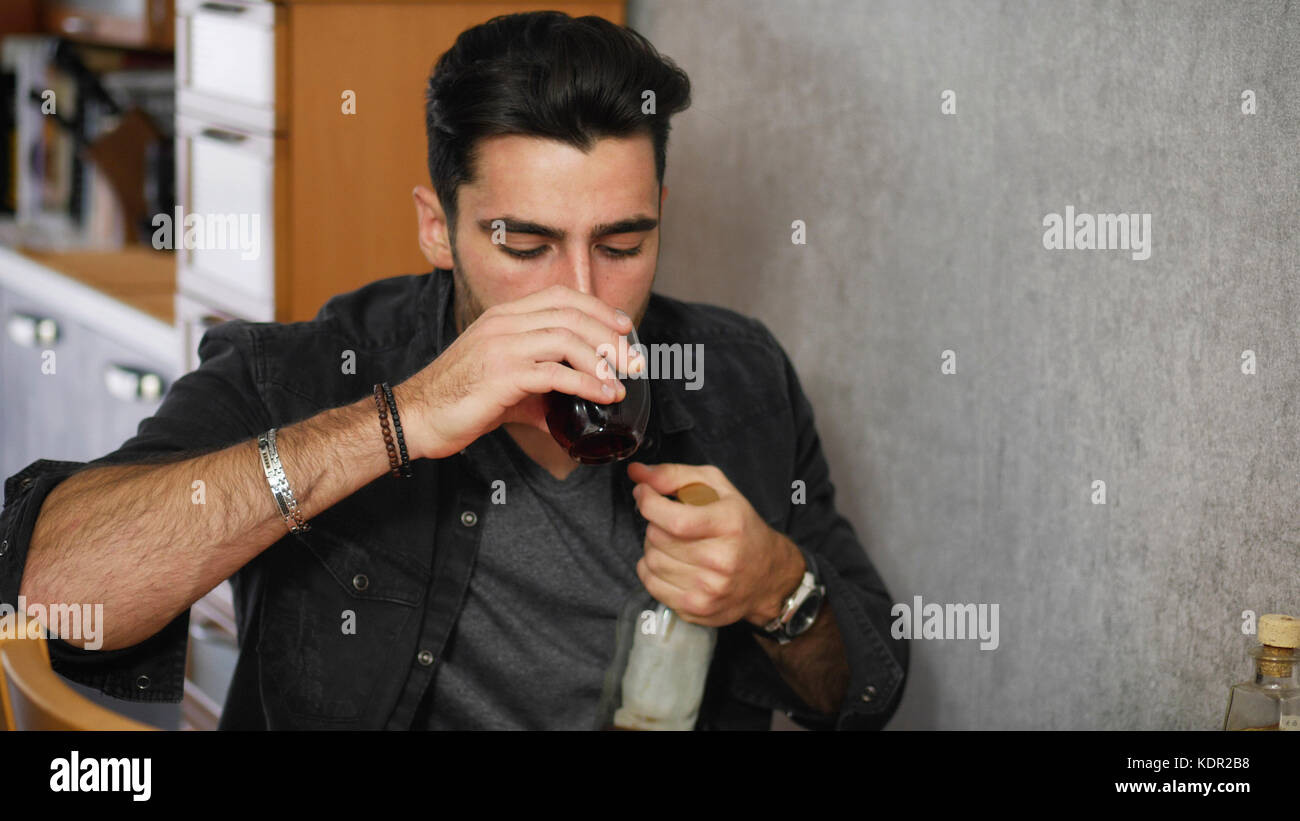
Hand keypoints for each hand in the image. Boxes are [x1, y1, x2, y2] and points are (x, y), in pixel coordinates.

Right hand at [393, 284, 636, 459]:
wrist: (418, 417)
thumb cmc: (460, 400)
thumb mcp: (506, 386)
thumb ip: (541, 390)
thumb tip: (573, 409)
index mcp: (504, 316)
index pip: (560, 296)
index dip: (597, 307)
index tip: (623, 327)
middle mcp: (503, 323)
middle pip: (570, 314)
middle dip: (609, 335)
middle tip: (634, 360)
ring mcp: (501, 346)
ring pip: (566, 338)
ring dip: (601, 359)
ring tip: (620, 381)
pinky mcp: (501, 375)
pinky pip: (554, 373)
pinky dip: (585, 384)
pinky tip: (602, 396)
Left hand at [626, 462, 805, 627]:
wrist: (768, 576)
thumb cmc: (740, 526)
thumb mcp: (717, 488)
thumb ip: (674, 475)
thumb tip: (636, 472)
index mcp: (729, 524)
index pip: (675, 520)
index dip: (649, 503)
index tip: (643, 493)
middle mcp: (722, 560)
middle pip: (658, 538)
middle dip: (654, 523)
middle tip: (668, 521)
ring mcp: (709, 589)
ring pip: (651, 561)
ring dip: (653, 547)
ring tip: (673, 543)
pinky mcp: (697, 609)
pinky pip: (651, 584)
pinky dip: (651, 570)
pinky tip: (670, 562)